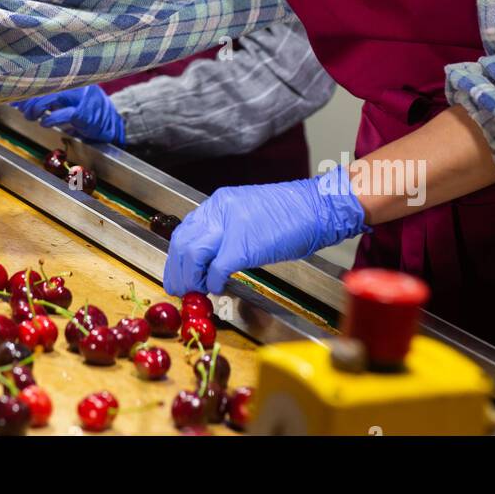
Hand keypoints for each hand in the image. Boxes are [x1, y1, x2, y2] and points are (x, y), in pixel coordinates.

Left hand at [14, 86, 124, 144]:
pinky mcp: (85, 113)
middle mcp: (76, 84)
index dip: (28, 87)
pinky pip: (64, 113)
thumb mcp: (67, 101)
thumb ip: (48, 98)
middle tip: (21, 109)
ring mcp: (81, 98)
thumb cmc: (85, 112)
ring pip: (53, 96)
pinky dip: (50, 119)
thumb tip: (21, 100)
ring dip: (36, 108)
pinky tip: (44, 123)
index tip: (14, 96)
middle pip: (46, 85)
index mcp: (71, 78)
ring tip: (31, 116)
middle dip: (29, 98)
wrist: (110, 124)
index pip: (45, 77)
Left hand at [163, 165, 365, 295]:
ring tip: (195, 291)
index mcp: (219, 202)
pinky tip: (217, 288)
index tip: (176, 271)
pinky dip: (212, 283)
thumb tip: (210, 256)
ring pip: (192, 255)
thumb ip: (226, 229)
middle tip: (179, 288)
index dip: (177, 254)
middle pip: (182, 242)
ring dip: (190, 278)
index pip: (185, 229)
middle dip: (176, 269)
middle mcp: (219, 210)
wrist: (318, 207)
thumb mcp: (247, 213)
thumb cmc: (291, 214)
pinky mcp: (243, 246)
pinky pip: (216, 269)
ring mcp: (230, 227)